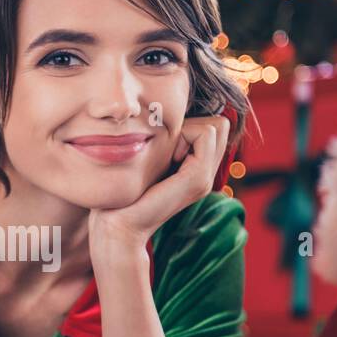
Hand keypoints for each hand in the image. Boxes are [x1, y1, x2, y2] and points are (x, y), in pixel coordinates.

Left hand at [87, 115, 230, 258]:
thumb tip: (167, 111)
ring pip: (216, 124)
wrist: (117, 225)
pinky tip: (165, 159)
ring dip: (186, 129)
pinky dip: (183, 135)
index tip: (164, 147)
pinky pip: (205, 133)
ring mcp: (206, 178)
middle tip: (166, 149)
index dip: (189, 124)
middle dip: (192, 125)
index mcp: (197, 169)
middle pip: (219, 122)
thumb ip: (166, 141)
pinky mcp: (198, 179)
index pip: (214, 124)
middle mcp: (207, 174)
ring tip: (165, 156)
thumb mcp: (150, 158)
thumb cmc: (124, 190)